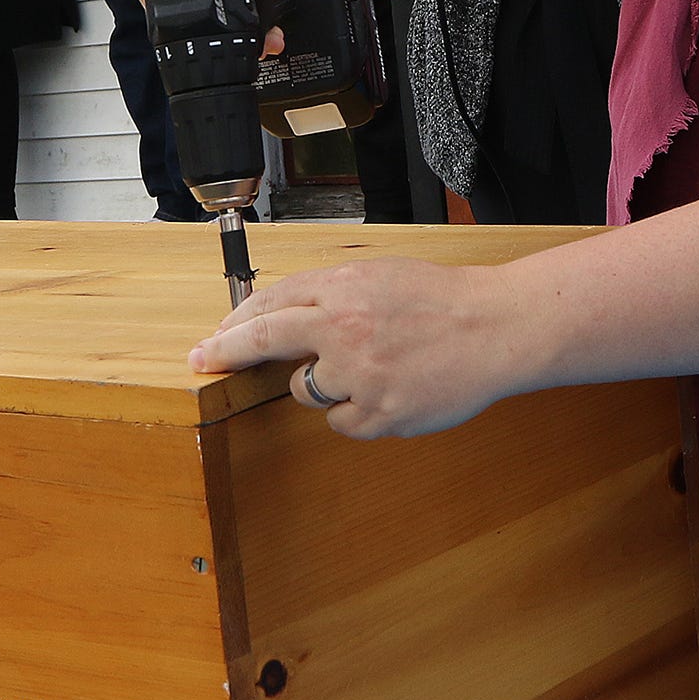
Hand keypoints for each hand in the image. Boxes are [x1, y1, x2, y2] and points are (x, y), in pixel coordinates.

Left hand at [187, 257, 523, 438]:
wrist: (497, 329)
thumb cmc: (443, 301)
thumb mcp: (381, 277)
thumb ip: (331, 295)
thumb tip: (280, 316)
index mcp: (342, 290)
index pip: (270, 305)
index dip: (235, 323)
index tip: (213, 337)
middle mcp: (344, 330)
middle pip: (264, 340)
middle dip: (226, 350)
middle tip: (201, 360)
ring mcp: (360, 375)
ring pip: (306, 390)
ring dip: (324, 383)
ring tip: (371, 367)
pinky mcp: (378, 414)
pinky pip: (341, 422)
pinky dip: (356, 412)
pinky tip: (389, 391)